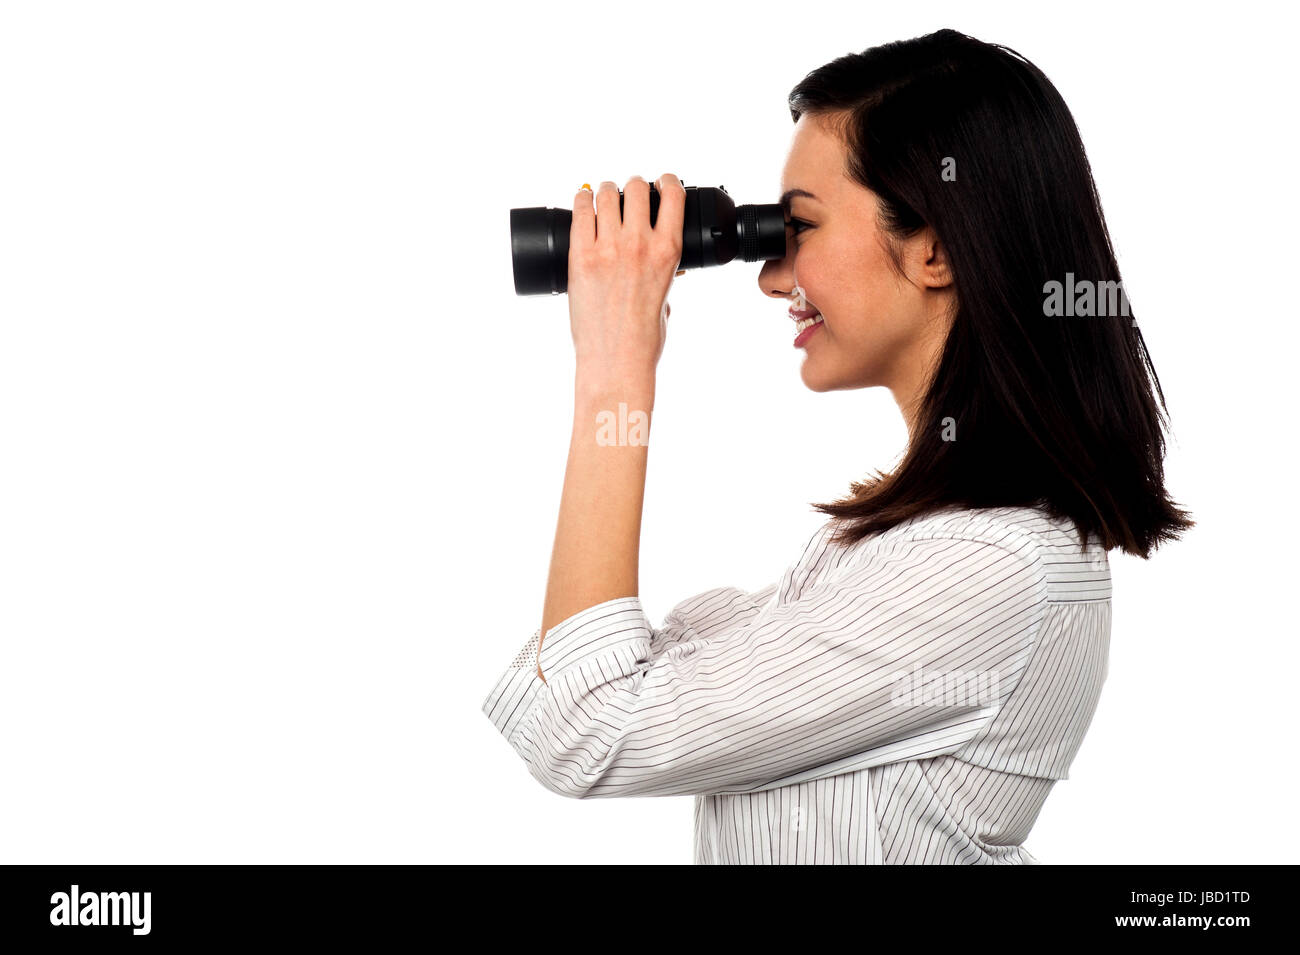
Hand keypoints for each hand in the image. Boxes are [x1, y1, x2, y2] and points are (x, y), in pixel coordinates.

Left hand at [567, 175, 684, 379]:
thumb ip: (664, 276)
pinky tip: (583, 203)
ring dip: (607, 192)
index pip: (673, 194)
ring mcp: (608, 248)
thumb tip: (662, 264)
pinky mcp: (581, 257)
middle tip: (628, 197)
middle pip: (636, 188)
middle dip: (633, 188)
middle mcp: (640, 243)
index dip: (666, 182)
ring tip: (604, 200)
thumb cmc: (644, 340)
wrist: (616, 361)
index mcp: (668, 252)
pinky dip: (583, 201)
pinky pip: (581, 211)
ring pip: (607, 194)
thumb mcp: (666, 299)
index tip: (661, 184)